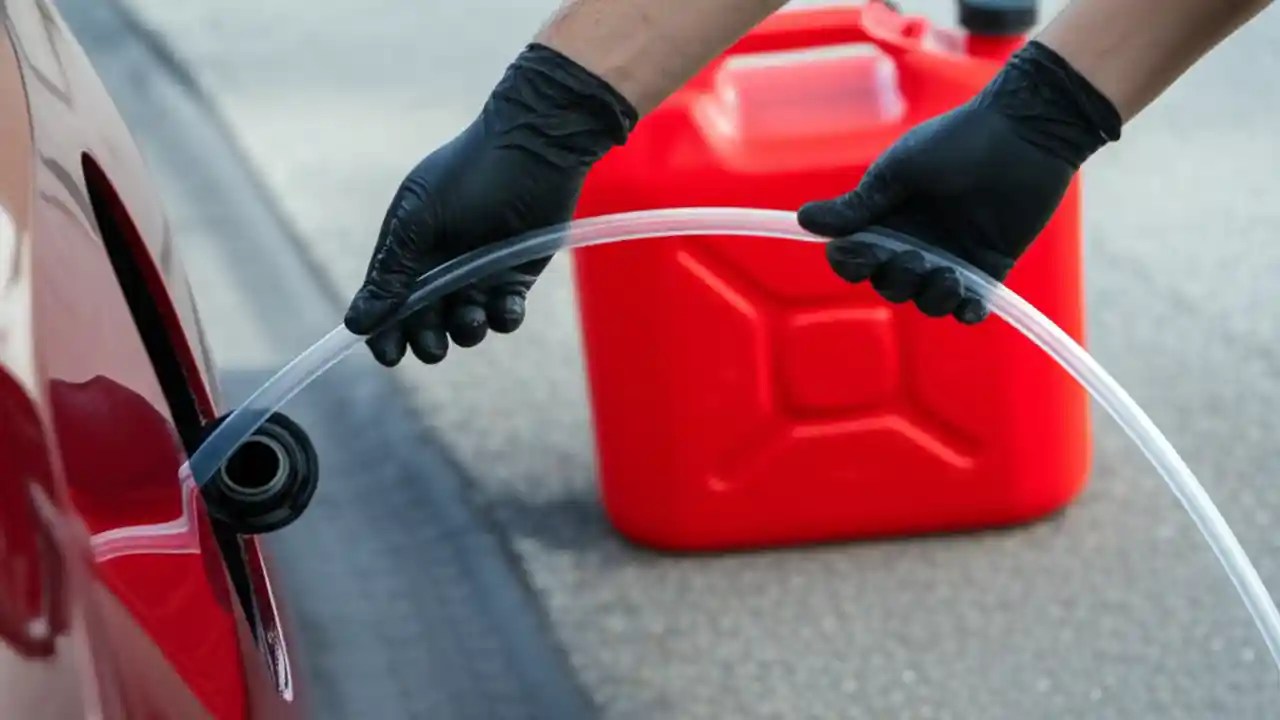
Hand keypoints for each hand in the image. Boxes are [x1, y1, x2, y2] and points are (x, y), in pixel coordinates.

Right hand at [344, 44, 635, 365]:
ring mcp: (478, 275)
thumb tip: (355, 324)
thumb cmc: (468, 175)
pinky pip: (505, 315)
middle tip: (433, 344)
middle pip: (425, 324)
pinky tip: (505, 305)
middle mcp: (440, 268)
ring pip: (465, 326)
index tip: (389, 353)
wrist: (534, 148)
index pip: (386, 304)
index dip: (385, 334)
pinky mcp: (514, 277)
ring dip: (466, 330)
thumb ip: (392, 273)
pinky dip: (504, 317)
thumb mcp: (419, 221)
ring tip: (472, 316)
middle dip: (427, 340)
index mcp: (407, 251)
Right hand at [799, 40, 1120, 322]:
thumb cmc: (958, 142)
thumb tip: (804, 219)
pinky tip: (970, 302)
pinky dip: (967, 310)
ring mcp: (951, 256)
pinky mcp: (988, 265)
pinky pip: (970, 304)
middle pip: (888, 284)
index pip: (855, 257)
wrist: (1025, 132)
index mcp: (886, 217)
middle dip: (896, 279)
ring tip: (950, 276)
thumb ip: (858, 204)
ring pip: (926, 299)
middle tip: (916, 257)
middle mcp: (914, 241)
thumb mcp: (900, 171)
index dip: (851, 264)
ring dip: (931, 297)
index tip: (859, 255)